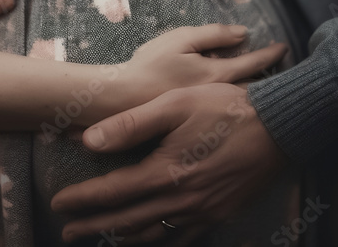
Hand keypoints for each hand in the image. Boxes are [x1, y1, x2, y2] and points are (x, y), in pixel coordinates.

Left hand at [50, 83, 289, 244]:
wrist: (280, 127)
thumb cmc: (226, 108)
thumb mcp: (175, 104)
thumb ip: (131, 124)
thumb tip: (88, 141)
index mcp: (166, 173)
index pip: (112, 192)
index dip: (82, 200)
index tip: (57, 204)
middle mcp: (181, 200)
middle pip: (127, 221)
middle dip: (94, 227)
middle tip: (67, 231)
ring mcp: (202, 212)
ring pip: (153, 233)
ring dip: (123, 237)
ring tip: (102, 238)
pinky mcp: (220, 214)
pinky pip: (183, 238)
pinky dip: (160, 241)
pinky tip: (152, 239)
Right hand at [124, 25, 287, 108]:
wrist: (120, 102)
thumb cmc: (148, 67)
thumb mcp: (180, 40)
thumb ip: (214, 35)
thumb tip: (244, 33)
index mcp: (218, 74)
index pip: (254, 63)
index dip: (271, 53)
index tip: (284, 47)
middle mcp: (220, 97)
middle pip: (255, 87)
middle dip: (271, 79)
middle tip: (285, 71)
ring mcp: (211, 113)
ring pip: (242, 101)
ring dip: (256, 92)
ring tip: (267, 85)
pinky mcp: (200, 123)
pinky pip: (227, 111)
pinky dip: (237, 103)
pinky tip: (236, 101)